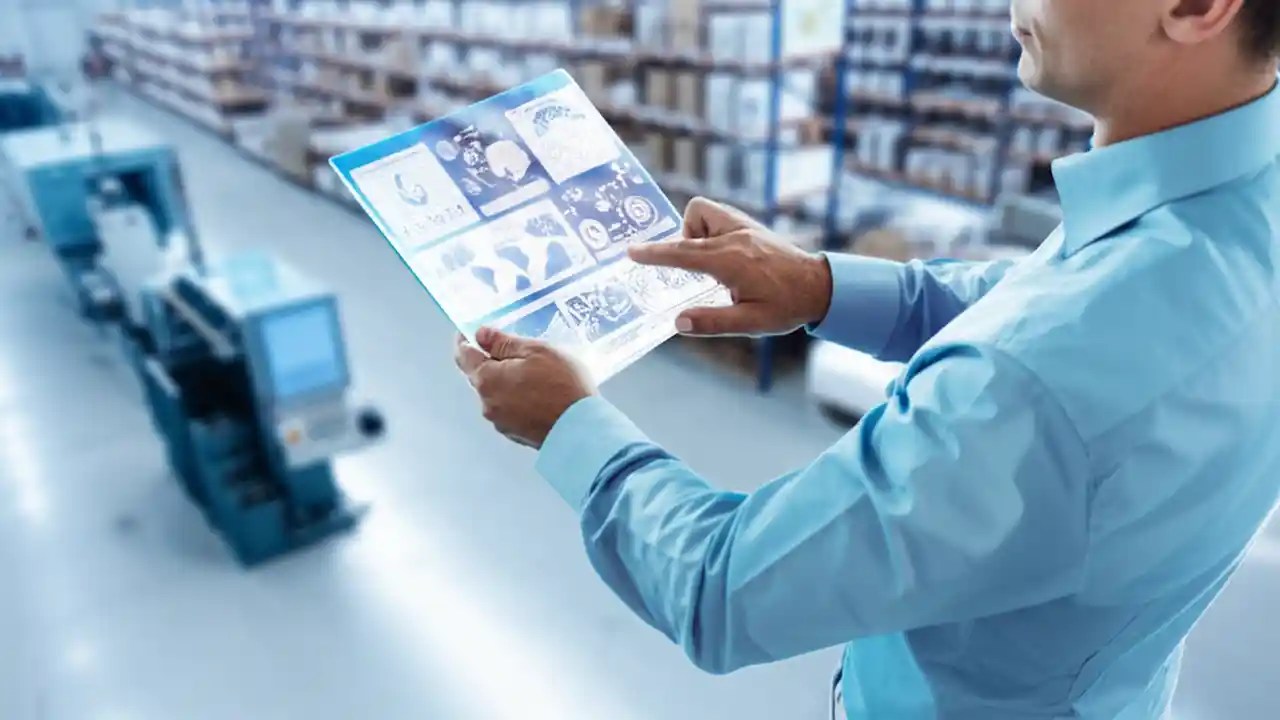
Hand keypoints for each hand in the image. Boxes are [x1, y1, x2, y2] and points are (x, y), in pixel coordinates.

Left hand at [453, 328, 595, 448]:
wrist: (582, 429)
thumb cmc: (562, 385)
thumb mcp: (536, 351)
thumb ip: (504, 342)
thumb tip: (480, 334)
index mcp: (487, 379)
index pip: (463, 355)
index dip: (466, 339)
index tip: (473, 331)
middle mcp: (487, 403)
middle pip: (480, 375)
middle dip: (492, 360)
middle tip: (517, 350)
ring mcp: (500, 422)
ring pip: (495, 393)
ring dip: (506, 381)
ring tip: (535, 373)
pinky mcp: (515, 434)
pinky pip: (509, 409)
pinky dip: (517, 398)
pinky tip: (539, 394)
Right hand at [628, 197, 832, 336]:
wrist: (820, 286)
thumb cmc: (786, 306)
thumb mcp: (751, 323)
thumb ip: (713, 322)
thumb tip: (679, 323)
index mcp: (730, 260)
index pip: (682, 252)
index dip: (654, 253)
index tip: (632, 252)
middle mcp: (735, 237)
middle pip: (692, 220)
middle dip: (681, 240)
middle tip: (695, 271)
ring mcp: (745, 227)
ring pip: (705, 211)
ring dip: (697, 231)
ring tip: (711, 264)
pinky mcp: (752, 226)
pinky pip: (720, 215)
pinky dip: (712, 229)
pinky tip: (725, 256)